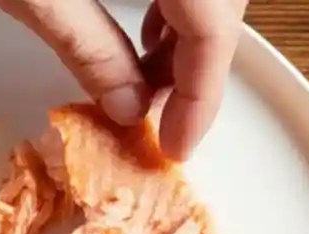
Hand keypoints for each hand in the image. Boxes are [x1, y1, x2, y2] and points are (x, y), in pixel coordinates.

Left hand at [0, 0, 248, 160]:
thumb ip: (86, 45)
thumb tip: (127, 107)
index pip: (214, 30)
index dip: (201, 96)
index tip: (177, 145)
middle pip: (222, 11)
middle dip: (197, 71)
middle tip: (159, 121)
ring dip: (189, 40)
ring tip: (144, 81)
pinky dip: (182, 7)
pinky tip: (149, 27)